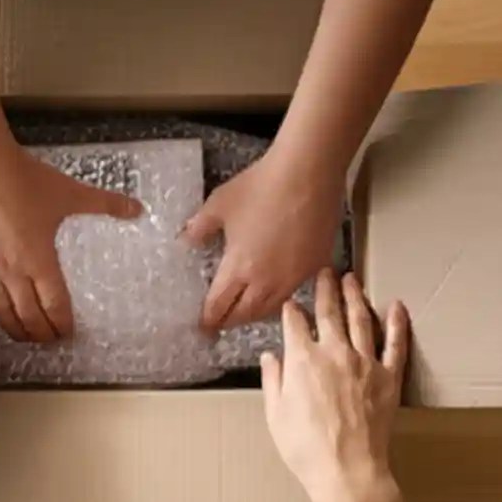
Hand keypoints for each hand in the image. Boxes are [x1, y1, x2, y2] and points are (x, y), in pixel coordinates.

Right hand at [0, 148, 142, 341]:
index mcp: (40, 261)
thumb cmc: (26, 182)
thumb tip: (137, 209)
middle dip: (41, 333)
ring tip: (24, 337)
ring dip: (15, 328)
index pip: (54, 305)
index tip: (68, 334)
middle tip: (49, 342)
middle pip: (28, 316)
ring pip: (1, 310)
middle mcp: (13, 272)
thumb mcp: (70, 193)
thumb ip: (105, 204)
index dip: (62, 324)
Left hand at [182, 151, 343, 330]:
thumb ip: (199, 227)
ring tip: (245, 313)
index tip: (202, 327)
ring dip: (255, 314)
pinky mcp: (316, 266)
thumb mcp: (219, 204)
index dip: (208, 319)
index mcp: (239, 269)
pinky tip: (276, 290)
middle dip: (230, 321)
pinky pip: (295, 291)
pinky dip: (280, 297)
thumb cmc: (260, 187)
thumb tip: (185, 240)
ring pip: (272, 308)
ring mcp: (294, 277)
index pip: (219, 305)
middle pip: (246, 314)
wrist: (308, 174)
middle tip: (220, 323)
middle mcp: (267, 282)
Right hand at [260, 269, 408, 501]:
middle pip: (329, 312)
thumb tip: (271, 357)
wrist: (347, 470)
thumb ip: (273, 380)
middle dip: (325, 288)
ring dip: (355, 296)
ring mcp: (364, 362)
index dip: (292, 310)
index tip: (291, 303)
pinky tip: (396, 306)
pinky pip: (394, 343)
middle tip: (325, 271)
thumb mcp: (275, 415)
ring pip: (360, 319)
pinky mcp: (388, 377)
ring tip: (353, 279)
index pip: (295, 323)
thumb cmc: (306, 448)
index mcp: (302, 360)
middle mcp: (334, 352)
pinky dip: (396, 323)